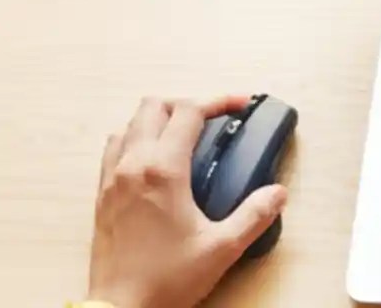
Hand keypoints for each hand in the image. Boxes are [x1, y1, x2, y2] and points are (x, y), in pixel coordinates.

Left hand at [87, 96, 287, 307]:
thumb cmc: (166, 280)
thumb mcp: (222, 248)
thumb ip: (255, 215)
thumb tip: (278, 193)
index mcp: (162, 171)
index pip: (189, 112)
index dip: (219, 101)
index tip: (240, 105)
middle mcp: (132, 166)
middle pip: (154, 107)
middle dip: (187, 104)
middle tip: (213, 118)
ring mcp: (112, 180)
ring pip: (129, 124)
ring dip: (158, 119)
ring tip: (184, 135)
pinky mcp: (102, 196)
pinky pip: (114, 149)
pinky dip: (136, 140)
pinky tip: (155, 161)